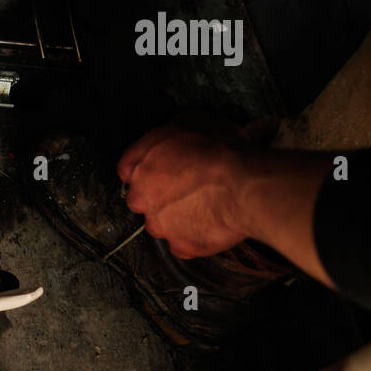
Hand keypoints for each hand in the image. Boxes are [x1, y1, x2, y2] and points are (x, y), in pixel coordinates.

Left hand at [118, 124, 332, 285]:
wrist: (242, 184)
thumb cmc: (222, 153)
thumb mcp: (191, 125)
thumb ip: (171, 139)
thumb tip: (175, 139)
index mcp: (141, 164)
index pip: (128, 170)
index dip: (147, 171)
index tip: (159, 173)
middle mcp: (142, 196)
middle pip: (141, 200)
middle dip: (158, 197)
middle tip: (185, 191)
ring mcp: (159, 223)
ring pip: (160, 224)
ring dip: (176, 218)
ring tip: (203, 208)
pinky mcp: (179, 244)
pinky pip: (182, 245)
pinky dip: (193, 239)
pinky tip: (209, 226)